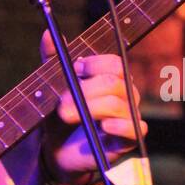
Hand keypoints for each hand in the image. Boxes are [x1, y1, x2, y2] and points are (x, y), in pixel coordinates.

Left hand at [38, 29, 147, 184]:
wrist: (56, 151)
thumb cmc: (59, 117)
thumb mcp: (51, 87)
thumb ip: (51, 60)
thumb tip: (48, 32)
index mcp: (111, 80)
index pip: (115, 63)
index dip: (95, 64)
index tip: (75, 70)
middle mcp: (124, 96)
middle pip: (115, 82)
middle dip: (85, 90)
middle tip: (61, 103)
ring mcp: (127, 117)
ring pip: (118, 103)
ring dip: (89, 108)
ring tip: (66, 116)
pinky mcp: (126, 141)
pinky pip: (135, 129)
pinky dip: (120, 126)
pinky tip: (104, 125)